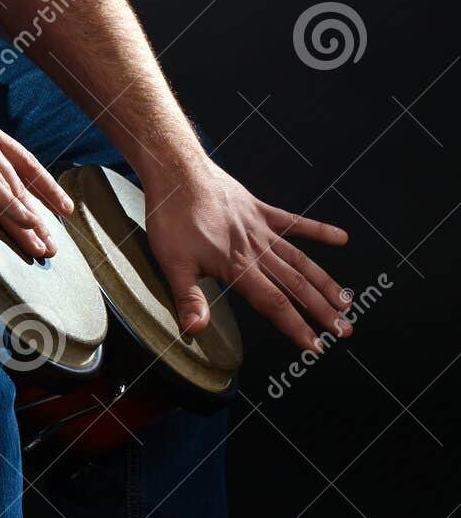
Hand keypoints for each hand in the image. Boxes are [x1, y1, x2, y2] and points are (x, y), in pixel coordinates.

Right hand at [0, 36, 73, 259]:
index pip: (21, 160)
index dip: (43, 184)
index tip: (62, 203)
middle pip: (20, 182)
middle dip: (39, 215)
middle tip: (53, 246)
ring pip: (10, 190)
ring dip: (30, 222)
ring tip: (46, 250)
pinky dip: (10, 207)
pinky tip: (27, 224)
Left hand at [142, 158, 351, 353]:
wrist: (176, 170)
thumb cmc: (170, 216)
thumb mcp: (172, 263)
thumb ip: (188, 299)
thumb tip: (196, 331)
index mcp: (237, 266)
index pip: (274, 304)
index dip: (296, 327)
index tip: (316, 347)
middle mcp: (255, 248)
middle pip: (295, 285)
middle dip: (322, 311)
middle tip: (344, 331)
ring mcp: (260, 227)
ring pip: (300, 259)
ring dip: (325, 282)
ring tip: (346, 302)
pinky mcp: (259, 209)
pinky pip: (294, 222)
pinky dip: (318, 230)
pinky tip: (342, 237)